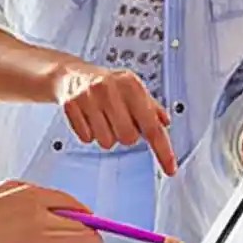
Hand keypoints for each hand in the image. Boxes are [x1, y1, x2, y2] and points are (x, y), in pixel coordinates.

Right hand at [53, 61, 176, 174]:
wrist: (72, 75)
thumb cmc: (108, 84)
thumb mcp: (133, 89)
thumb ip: (151, 108)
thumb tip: (164, 123)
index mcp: (131, 85)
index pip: (151, 125)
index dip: (162, 149)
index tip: (170, 168)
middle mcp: (110, 89)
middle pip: (128, 138)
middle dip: (126, 135)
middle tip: (120, 120)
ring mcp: (89, 97)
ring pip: (107, 142)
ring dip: (108, 136)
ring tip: (103, 118)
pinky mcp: (71, 106)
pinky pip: (87, 138)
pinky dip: (91, 133)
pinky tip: (90, 118)